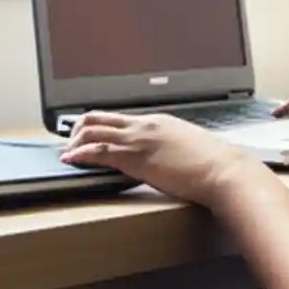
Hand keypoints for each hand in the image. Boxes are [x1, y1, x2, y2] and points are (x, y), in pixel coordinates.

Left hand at [60, 112, 271, 208]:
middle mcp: (144, 125)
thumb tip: (161, 157)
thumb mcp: (186, 147)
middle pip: (100, 117)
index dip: (99, 125)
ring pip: (93, 131)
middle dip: (79, 127)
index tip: (88, 134)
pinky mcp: (135, 157)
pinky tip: (70, 160)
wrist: (223, 171)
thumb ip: (169, 147)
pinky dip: (79, 154)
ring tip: (66, 153)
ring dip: (75, 142)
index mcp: (157, 121)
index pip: (119, 118)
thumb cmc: (212, 164)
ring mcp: (139, 139)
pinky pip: (98, 151)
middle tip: (71, 142)